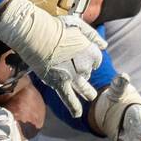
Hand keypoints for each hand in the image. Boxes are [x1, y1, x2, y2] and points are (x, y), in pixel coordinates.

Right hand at [0, 0, 105, 118]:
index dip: (89, 59)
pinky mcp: (59, 84)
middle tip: (74, 68)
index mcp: (91, 52)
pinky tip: (77, 114)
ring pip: (83, 88)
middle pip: (88, 73)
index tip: (79, 56)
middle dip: (83, 72)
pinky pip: (69, 99)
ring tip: (89, 95)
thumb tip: (104, 45)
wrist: (36, 35)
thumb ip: (92, 36)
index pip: (96, 60)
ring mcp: (72, 77)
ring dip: (87, 91)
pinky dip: (74, 107)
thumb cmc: (55, 27)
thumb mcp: (78, 25)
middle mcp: (85, 66)